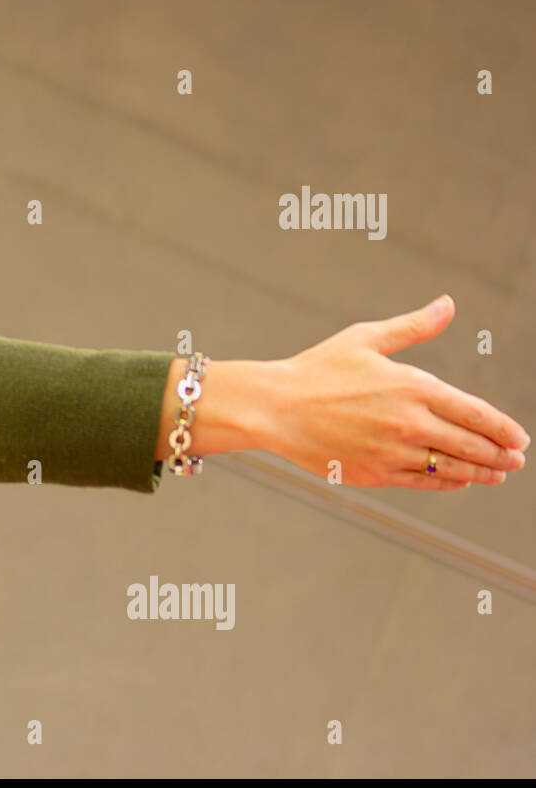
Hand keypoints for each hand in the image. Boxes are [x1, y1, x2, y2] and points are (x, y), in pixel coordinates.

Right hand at [267, 295, 528, 488]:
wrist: (275, 407)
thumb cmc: (317, 369)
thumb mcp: (365, 338)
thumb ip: (413, 326)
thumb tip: (448, 304)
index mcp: (412, 388)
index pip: (476, 413)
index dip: (504, 428)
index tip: (519, 436)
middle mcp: (409, 424)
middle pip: (471, 445)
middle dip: (501, 454)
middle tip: (517, 458)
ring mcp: (392, 453)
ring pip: (451, 468)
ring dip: (481, 472)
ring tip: (497, 473)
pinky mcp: (374, 474)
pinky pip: (423, 483)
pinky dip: (447, 483)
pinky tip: (459, 480)